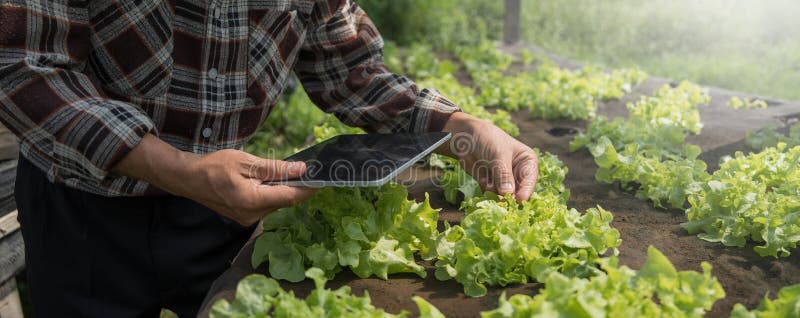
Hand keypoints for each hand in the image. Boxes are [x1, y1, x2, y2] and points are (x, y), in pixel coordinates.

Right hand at [113, 134, 316, 225]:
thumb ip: (275, 168)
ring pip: (277, 203)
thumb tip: (302, 170)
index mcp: (252, 201)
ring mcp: (248, 219)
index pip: (291, 197)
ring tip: (291, 172)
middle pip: (285, 201)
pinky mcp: (246, 217)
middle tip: (309, 169)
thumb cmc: (214, 166)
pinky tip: (274, 181)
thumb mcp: (246, 162)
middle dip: (298, 186)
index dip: (310, 188)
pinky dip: (273, 193)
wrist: (188, 179)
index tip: (325, 178)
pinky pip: (267, 205)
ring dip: (285, 189)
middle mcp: (252, 215)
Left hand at [439, 112, 538, 200]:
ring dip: (495, 191)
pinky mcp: (492, 183)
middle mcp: (518, 172)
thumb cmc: (488, 140)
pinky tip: (482, 178)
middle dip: (508, 196)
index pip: (529, 180)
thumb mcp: (498, 155)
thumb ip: (503, 175)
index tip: (519, 199)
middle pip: (518, 192)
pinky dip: (486, 189)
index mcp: (527, 162)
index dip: (525, 191)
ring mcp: (504, 179)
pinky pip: (492, 193)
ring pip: (504, 195)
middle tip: (501, 198)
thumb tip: (508, 193)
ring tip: (487, 182)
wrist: (466, 137)